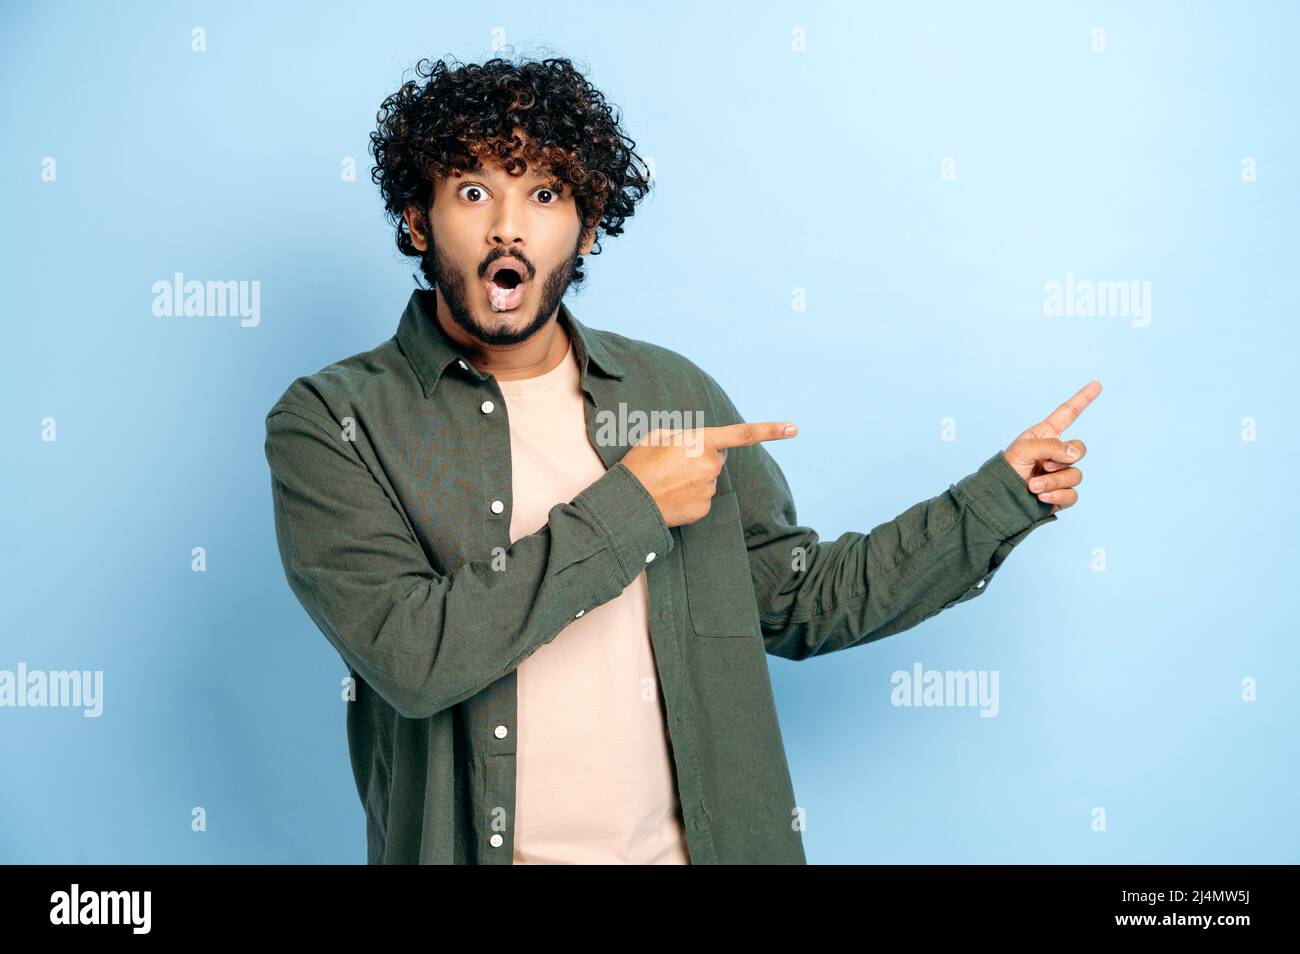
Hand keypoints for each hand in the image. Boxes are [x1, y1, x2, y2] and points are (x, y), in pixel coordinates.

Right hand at [621, 421, 797, 526]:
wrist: (629, 502)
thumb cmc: (639, 465)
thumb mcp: (656, 437)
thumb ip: (683, 436)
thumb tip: (695, 446)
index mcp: (701, 442)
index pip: (742, 434)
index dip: (770, 430)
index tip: (793, 429)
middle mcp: (710, 466)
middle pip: (717, 458)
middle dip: (702, 457)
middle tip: (673, 463)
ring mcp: (709, 489)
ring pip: (708, 479)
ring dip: (693, 478)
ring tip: (667, 481)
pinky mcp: (704, 509)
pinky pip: (702, 498)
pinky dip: (690, 496)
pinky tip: (671, 496)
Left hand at [1002, 380, 1101, 514]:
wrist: (1000, 499)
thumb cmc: (1006, 470)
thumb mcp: (1024, 450)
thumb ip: (1052, 446)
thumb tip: (1076, 453)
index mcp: (1045, 435)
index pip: (1068, 414)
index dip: (1082, 399)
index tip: (1097, 384)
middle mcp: (1055, 453)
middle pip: (1080, 449)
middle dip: (1062, 459)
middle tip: (1044, 466)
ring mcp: (1060, 474)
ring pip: (1075, 475)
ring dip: (1053, 481)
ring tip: (1032, 486)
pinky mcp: (1061, 494)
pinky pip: (1072, 494)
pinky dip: (1057, 496)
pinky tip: (1041, 498)